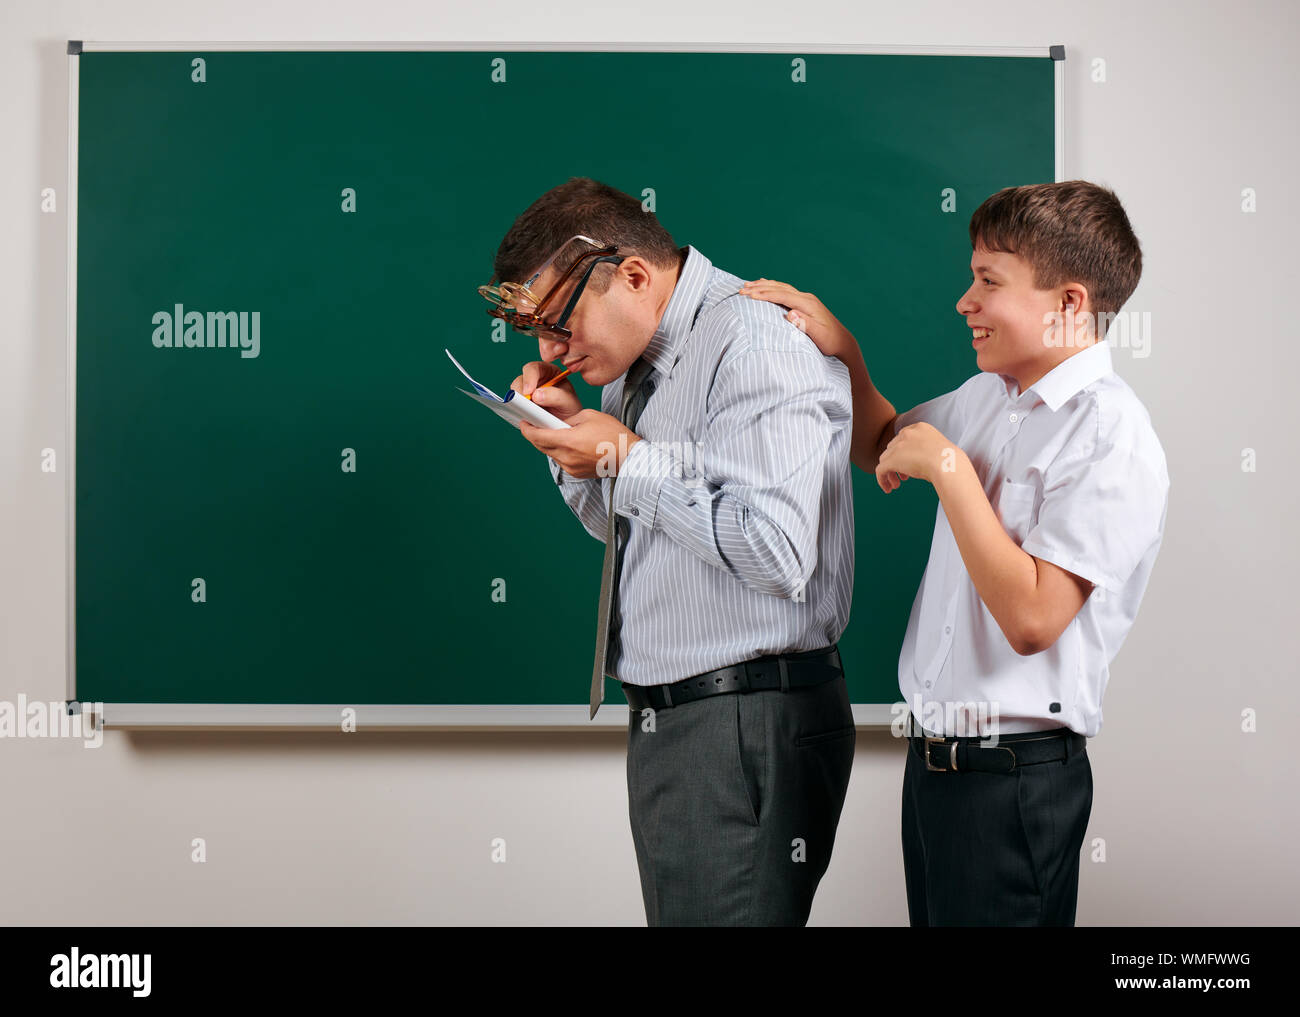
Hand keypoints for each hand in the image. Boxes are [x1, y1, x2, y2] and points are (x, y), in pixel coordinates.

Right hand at [509, 361, 582, 421]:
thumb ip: (555, 396)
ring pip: (515, 392)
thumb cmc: (570, 409)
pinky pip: (515, 404)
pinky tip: (525, 415)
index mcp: (549, 372)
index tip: (528, 392)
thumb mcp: (568, 402)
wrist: (567, 423)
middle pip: (521, 379)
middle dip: (520, 391)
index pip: (534, 368)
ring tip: (527, 411)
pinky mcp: (522, 404)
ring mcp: (528, 392)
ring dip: (518, 401)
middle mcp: (536, 379)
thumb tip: (536, 395)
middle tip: (524, 403)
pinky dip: (517, 409)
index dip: (529, 378)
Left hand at [518, 409, 641, 478]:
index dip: (526, 429)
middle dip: (535, 435)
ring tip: (554, 432)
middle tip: (534, 424)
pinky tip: (568, 443)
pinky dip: (560, 451)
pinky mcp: (576, 473)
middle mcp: (566, 457)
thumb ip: (568, 419)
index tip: (523, 421)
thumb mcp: (589, 416)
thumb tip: (557, 422)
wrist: (630, 457)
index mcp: (567, 441)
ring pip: (551, 454)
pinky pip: (561, 460)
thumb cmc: (613, 435)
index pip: (537, 436)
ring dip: (549, 443)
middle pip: (540, 446)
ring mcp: (570, 467)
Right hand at [736, 278, 855, 358]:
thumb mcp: (819, 336)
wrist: (842, 341)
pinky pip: (785, 290)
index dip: (765, 295)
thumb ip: (804, 324)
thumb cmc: (830, 341)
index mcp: (808, 304)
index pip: (783, 296)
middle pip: (779, 288)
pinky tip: (765, 284)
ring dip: (764, 285)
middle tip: (742, 289)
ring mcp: (806, 299)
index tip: (749, 295)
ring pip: (781, 287)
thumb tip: (789, 313)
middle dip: (759, 288)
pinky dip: (772, 286)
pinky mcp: (804, 302)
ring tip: (747, 284)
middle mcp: (806, 298)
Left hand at [876, 422, 958, 490]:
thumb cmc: (950, 461)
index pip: (903, 439)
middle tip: (904, 478)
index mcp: (920, 428)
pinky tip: (888, 489)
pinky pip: (880, 470)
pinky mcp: (892, 459)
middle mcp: (907, 433)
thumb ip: (924, 451)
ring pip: (885, 460)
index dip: (903, 453)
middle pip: (893, 449)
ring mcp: (898, 445)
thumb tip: (915, 464)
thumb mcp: (937, 449)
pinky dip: (882, 480)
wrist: (949, 464)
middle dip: (897, 463)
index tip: (910, 465)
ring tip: (896, 485)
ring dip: (890, 473)